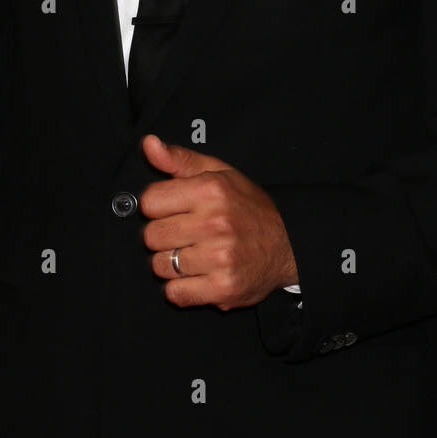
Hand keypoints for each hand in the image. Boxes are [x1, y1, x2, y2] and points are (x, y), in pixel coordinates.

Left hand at [139, 134, 297, 309]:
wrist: (288, 245)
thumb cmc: (247, 207)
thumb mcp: (218, 172)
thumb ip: (179, 159)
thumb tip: (148, 144)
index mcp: (211, 190)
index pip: (149, 201)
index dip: (157, 207)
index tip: (172, 210)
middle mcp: (216, 223)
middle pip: (151, 236)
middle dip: (163, 236)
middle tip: (185, 234)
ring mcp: (220, 258)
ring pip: (159, 266)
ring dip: (171, 264)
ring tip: (193, 255)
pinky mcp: (223, 288)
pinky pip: (175, 293)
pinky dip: (181, 289)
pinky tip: (198, 276)